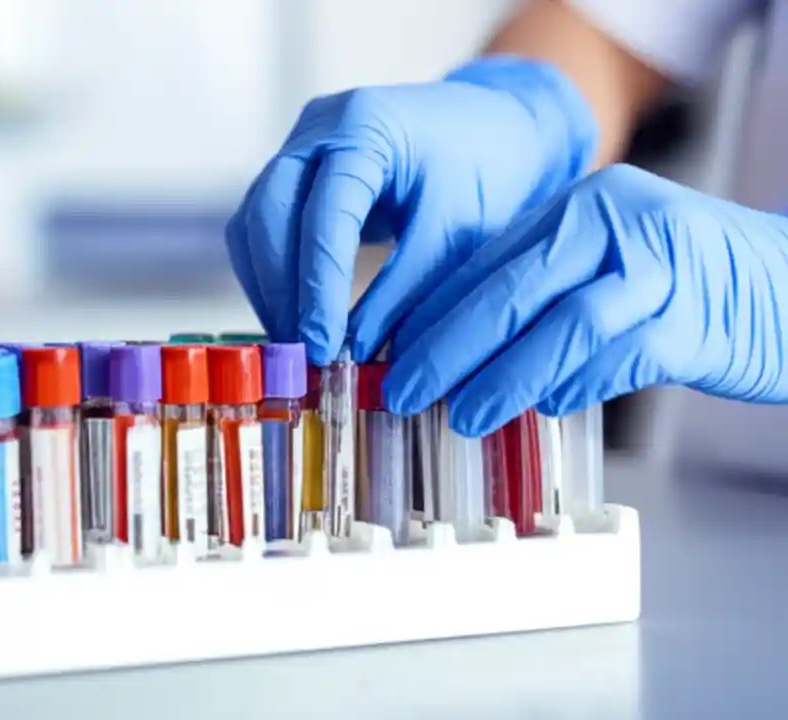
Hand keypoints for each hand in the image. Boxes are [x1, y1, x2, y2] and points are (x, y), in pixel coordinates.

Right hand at [224, 56, 596, 365]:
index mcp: (364, 126)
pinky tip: (295, 316)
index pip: (322, 213)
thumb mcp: (456, 234)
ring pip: (254, 224)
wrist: (499, 128)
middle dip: (282, 290)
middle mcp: (317, 128)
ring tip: (298, 343)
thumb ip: (402, 292)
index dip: (318, 285)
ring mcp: (299, 148)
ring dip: (269, 288)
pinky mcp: (295, 175)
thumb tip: (352, 353)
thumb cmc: (488, 170)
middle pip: (268, 214)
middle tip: (304, 352)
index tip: (323, 345)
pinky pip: (261, 229)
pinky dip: (272, 276)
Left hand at [385, 163, 787, 435]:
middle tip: (402, 387)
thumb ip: (544, 291)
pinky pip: (620, 358)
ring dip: (504, 377)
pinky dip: (578, 386)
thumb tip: (458, 348)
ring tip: (463, 414)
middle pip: (511, 289)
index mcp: (584, 207)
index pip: (487, 261)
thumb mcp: (609, 262)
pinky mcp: (695, 320)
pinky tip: (549, 408)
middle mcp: (616, 224)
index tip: (388, 351)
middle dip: (446, 346)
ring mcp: (659, 268)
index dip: (431, 311)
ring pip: (562, 327)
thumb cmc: (690, 281)